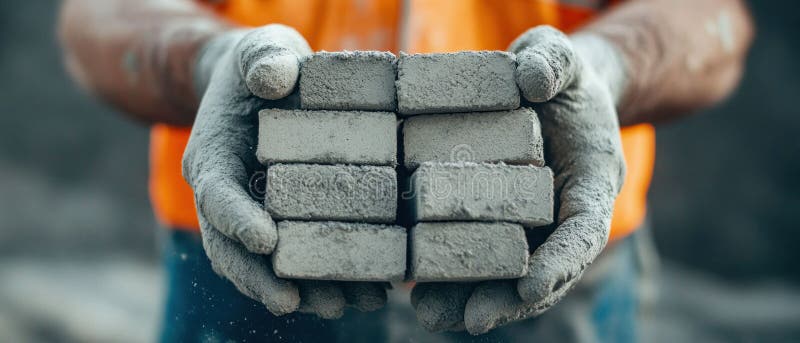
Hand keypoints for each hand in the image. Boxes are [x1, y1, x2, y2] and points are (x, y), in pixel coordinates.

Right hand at [183, 24, 387, 318]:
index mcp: (213, 156)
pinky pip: (293, 259)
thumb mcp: (263, 49)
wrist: (263, 86)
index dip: (237, 220)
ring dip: (297, 289)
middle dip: (260, 278)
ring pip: (262, 265)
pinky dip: (320, 278)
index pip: (217, 195)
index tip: (266, 241)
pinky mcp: (278, 224)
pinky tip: (361, 290)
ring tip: (341, 305)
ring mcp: (249, 215)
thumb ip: (265, 59)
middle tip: (295, 301)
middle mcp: (225, 195)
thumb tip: (275, 77)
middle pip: (231, 248)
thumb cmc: (264, 65)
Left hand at [411, 25, 626, 334]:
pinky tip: (419, 290)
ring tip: (431, 312)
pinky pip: (482, 256)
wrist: (548, 93)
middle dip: (510, 298)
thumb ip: (554, 61)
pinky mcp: (500, 224)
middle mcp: (564, 213)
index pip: (584, 230)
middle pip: (545, 267)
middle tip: (471, 319)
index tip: (530, 286)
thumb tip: (531, 78)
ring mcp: (533, 224)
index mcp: (592, 181)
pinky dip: (455, 277)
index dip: (561, 261)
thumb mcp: (560, 57)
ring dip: (474, 298)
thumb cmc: (558, 75)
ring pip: (510, 273)